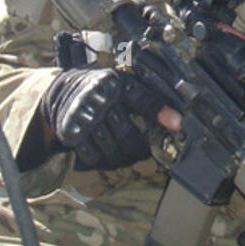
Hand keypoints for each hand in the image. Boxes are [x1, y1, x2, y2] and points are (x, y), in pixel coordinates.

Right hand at [41, 68, 178, 171]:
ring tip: (130, 153)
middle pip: (127, 134)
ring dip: (124, 157)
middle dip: (140, 147)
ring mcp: (83, 118)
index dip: (162, 112)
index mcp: (114, 83)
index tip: (180, 125)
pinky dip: (105, 161)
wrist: (65, 91)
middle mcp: (98, 100)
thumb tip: (177, 122)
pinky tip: (111, 155)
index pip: (143, 100)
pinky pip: (94, 158)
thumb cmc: (103, 89)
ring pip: (112, 150)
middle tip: (147, 150)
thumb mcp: (124, 84)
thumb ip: (147, 99)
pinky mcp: (72, 134)